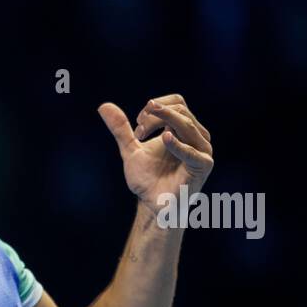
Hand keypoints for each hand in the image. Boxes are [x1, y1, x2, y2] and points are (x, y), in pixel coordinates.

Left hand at [98, 95, 213, 212]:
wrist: (152, 205)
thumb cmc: (146, 179)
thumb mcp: (130, 149)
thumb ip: (121, 128)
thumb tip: (103, 106)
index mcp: (183, 129)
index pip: (177, 102)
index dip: (156, 106)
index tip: (138, 123)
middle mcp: (196, 136)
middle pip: (180, 109)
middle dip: (155, 116)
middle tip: (137, 132)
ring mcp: (202, 149)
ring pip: (187, 123)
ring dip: (162, 123)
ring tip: (141, 136)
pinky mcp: (203, 165)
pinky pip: (192, 150)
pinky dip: (177, 144)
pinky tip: (165, 138)